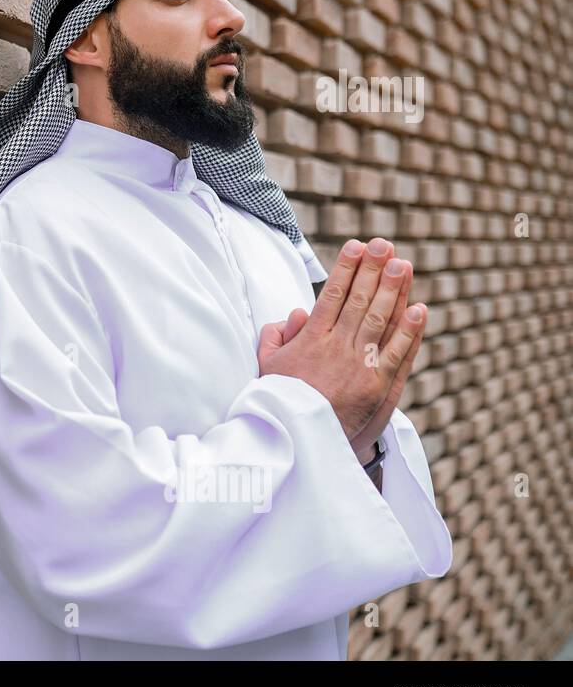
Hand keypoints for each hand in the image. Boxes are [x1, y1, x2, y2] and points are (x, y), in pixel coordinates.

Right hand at [257, 238, 427, 449]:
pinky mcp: (377, 387)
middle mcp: (336, 348)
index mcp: (310, 340)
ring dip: (393, 291)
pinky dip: (410, 331)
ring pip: (380, 321)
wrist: (297, 442)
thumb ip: (277, 335)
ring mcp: (359, 367)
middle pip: (359, 301)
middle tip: (384, 245)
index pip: (331, 295)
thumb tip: (297, 313)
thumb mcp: (267, 366)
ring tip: (403, 265)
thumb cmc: (280, 402)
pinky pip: (397, 354)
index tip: (355, 246)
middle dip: (372, 270)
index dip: (345, 268)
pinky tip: (419, 309)